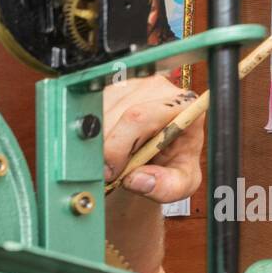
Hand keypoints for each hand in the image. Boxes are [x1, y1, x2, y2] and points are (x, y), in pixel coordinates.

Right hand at [101, 74, 203, 203]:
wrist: (161, 156)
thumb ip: (166, 186)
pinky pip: (89, 112)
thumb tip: (137, 179)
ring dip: (97, 144)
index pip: (139, 117)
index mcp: (181, 106)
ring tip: (113, 161)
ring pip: (98, 114)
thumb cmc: (174, 164)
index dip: (118, 146)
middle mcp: (157, 89)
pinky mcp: (112, 90)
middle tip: (107, 173)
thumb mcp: (181, 183)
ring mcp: (132, 86)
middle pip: (114, 115)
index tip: (110, 172)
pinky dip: (92, 137)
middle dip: (105, 150)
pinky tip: (106, 147)